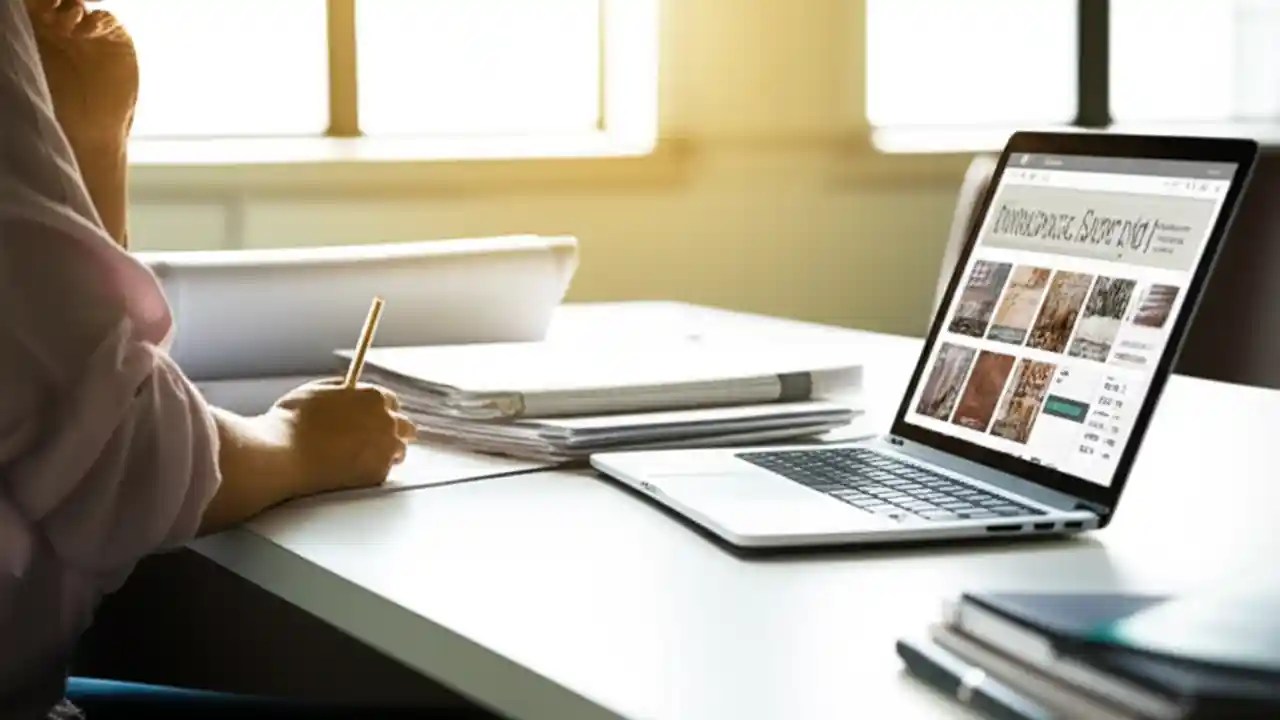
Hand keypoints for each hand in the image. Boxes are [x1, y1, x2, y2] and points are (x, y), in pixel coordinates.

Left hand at [25, 0, 137, 146]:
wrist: (92, 130)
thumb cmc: (56, 106)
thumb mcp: (30, 67)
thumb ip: (23, 38)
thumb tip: (15, 13)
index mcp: (35, 30)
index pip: (33, 3)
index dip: (34, 0)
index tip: (30, 5)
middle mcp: (62, 27)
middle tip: (48, 5)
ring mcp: (88, 33)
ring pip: (79, 3)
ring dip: (71, 7)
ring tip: (64, 24)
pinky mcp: (114, 39)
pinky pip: (105, 18)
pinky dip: (96, 19)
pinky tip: (85, 32)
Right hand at [268, 380, 417, 495]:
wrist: (283, 455)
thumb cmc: (292, 421)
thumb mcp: (316, 390)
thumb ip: (342, 388)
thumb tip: (350, 389)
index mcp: (373, 397)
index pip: (391, 401)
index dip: (380, 410)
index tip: (373, 418)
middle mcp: (386, 420)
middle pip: (404, 426)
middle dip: (392, 431)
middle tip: (375, 440)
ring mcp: (385, 447)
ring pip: (399, 449)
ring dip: (386, 452)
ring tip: (363, 457)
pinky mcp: (378, 473)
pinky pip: (384, 471)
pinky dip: (372, 471)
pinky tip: (353, 471)